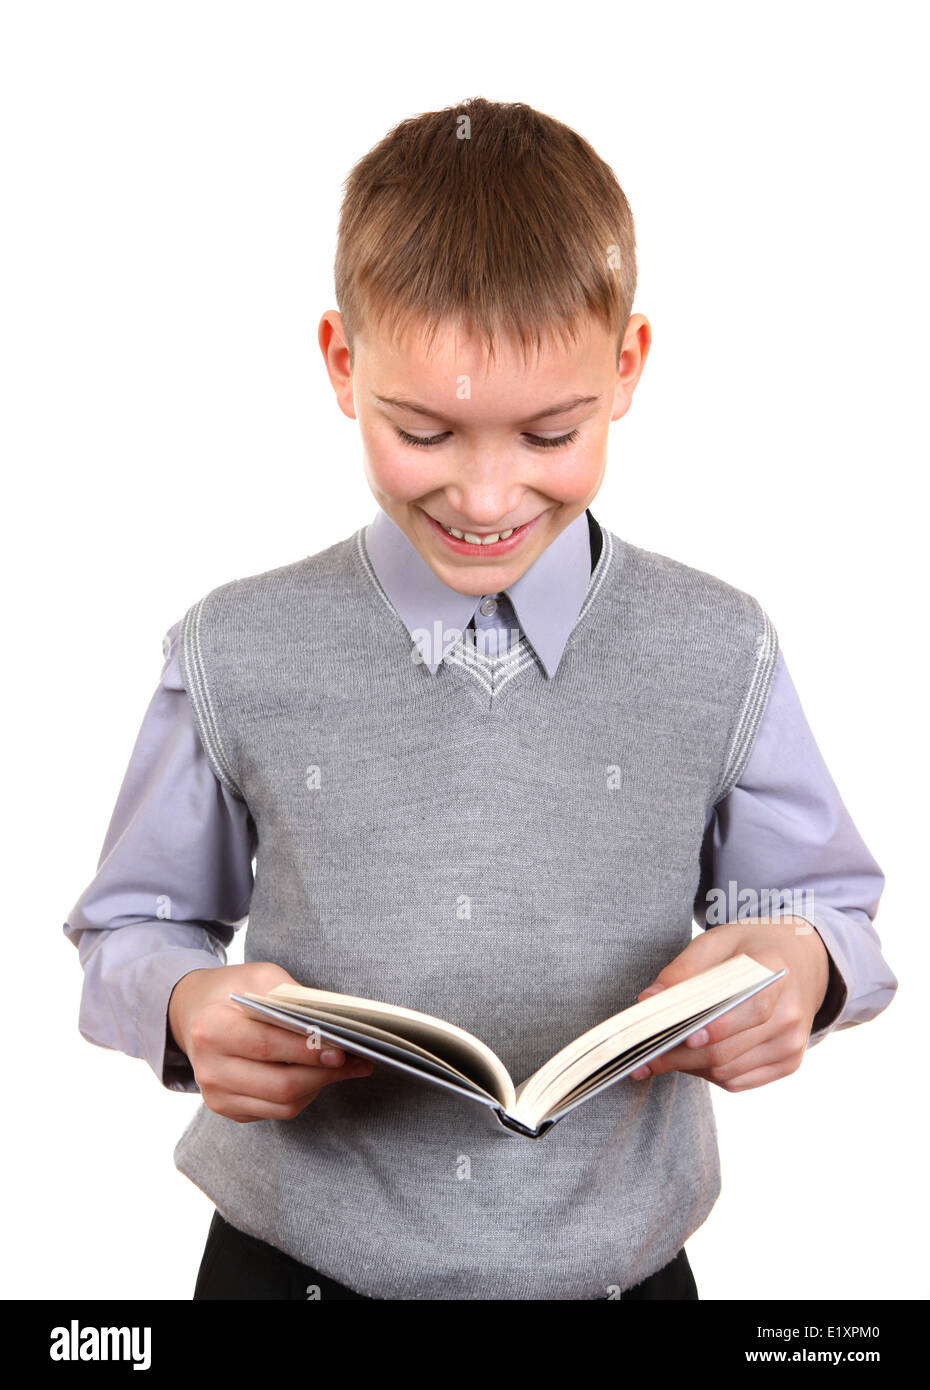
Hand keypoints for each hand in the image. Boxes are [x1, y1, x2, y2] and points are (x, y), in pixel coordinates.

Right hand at [167, 962, 372, 1122]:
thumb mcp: (261, 977)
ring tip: (342, 1067)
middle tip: (354, 1060)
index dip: (307, 1051)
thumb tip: (334, 1023)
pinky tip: (315, 1075)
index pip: (268, 1046)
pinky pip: (276, 1111)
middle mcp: (209, 1068)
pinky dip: (303, 1095)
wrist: (194, 1013)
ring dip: (318, 1086)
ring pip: (282, 1104)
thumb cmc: (233, 991)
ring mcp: (215, 1094)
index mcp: (212, 1029)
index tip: (341, 1049)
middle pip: (279, 1084)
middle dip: (323, 1074)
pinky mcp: (227, 1109)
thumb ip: (293, 999)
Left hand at [628, 918, 829, 1091]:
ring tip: (661, 1053)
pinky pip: (737, 1081)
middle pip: (729, 1049)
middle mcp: (792, 1014)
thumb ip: (684, 969)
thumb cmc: (752, 949)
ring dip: (689, 1067)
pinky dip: (707, 1073)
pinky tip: (692, 1058)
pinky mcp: (788, 1063)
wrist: (802, 963)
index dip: (716, 1027)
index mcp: (777, 974)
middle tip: (643, 1055)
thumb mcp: (719, 941)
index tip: (682, 1035)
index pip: (751, 1009)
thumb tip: (648, 1001)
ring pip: (727, 1071)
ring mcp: (792, 1043)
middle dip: (680, 1056)